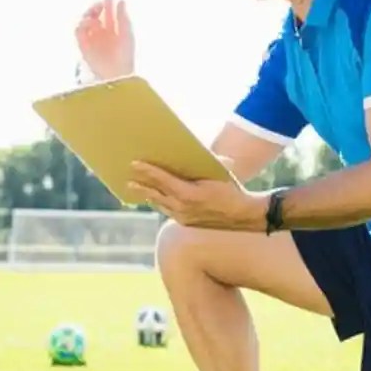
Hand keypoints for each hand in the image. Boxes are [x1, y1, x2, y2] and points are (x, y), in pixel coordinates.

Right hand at [75, 0, 134, 80]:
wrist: (116, 73)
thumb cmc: (125, 56)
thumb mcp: (127, 33)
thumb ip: (123, 17)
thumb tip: (120, 0)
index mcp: (114, 32)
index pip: (108, 14)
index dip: (108, 6)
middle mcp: (101, 35)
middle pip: (95, 15)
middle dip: (96, 7)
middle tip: (100, 3)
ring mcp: (91, 39)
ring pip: (85, 20)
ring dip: (89, 13)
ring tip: (95, 10)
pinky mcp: (82, 45)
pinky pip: (78, 30)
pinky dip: (83, 23)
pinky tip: (92, 23)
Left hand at [129, 161, 266, 230]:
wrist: (242, 215)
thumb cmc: (231, 189)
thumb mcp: (218, 172)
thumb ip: (205, 161)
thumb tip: (195, 148)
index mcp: (189, 194)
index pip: (162, 180)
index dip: (147, 171)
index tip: (134, 164)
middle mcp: (182, 207)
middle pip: (156, 193)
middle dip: (142, 184)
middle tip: (128, 177)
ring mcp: (183, 217)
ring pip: (160, 203)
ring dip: (148, 195)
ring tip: (136, 187)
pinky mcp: (186, 223)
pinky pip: (168, 211)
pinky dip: (160, 202)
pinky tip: (154, 197)